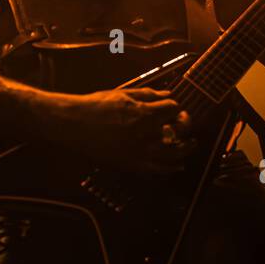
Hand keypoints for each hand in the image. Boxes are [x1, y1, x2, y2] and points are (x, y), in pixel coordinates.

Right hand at [48, 88, 192, 173]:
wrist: (73, 124)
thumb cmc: (95, 106)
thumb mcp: (122, 93)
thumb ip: (147, 94)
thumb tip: (167, 94)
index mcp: (144, 113)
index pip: (173, 108)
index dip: (175, 106)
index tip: (173, 107)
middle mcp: (145, 133)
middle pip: (179, 130)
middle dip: (185, 124)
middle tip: (184, 122)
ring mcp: (139, 151)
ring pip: (173, 152)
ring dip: (186, 148)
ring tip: (191, 144)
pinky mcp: (131, 164)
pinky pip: (156, 170)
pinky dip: (169, 168)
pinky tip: (177, 166)